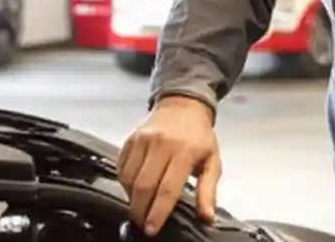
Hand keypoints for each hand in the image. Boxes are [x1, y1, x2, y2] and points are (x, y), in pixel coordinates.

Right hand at [118, 95, 221, 236]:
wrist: (183, 106)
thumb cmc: (199, 136)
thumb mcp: (212, 162)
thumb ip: (208, 191)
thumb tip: (207, 217)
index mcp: (184, 151)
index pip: (167, 188)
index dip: (158, 212)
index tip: (152, 228)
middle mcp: (161, 144)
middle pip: (143, 186)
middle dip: (140, 210)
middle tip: (143, 224)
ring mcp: (143, 140)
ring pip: (129, 178)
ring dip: (131, 198)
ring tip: (140, 207)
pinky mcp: (131, 139)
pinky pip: (121, 168)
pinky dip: (125, 184)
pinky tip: (134, 190)